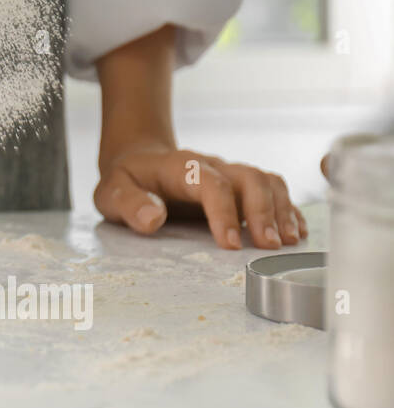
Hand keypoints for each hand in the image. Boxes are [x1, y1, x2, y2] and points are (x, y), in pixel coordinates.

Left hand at [94, 144, 308, 249]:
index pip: (210, 183)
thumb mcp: (112, 192)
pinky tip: (296, 233)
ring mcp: (229, 174)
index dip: (223, 212)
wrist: (139, 161)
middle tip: (271, 246)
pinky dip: (287, 209)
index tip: (229, 244)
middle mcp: (212, 166)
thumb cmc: (127, 181)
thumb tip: (154, 219)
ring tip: (290, 241)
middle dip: (264, 211)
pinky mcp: (239, 187)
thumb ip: (129, 204)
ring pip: (266, 182)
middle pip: (249, 178)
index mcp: (180, 166)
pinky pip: (272, 190)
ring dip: (282, 210)